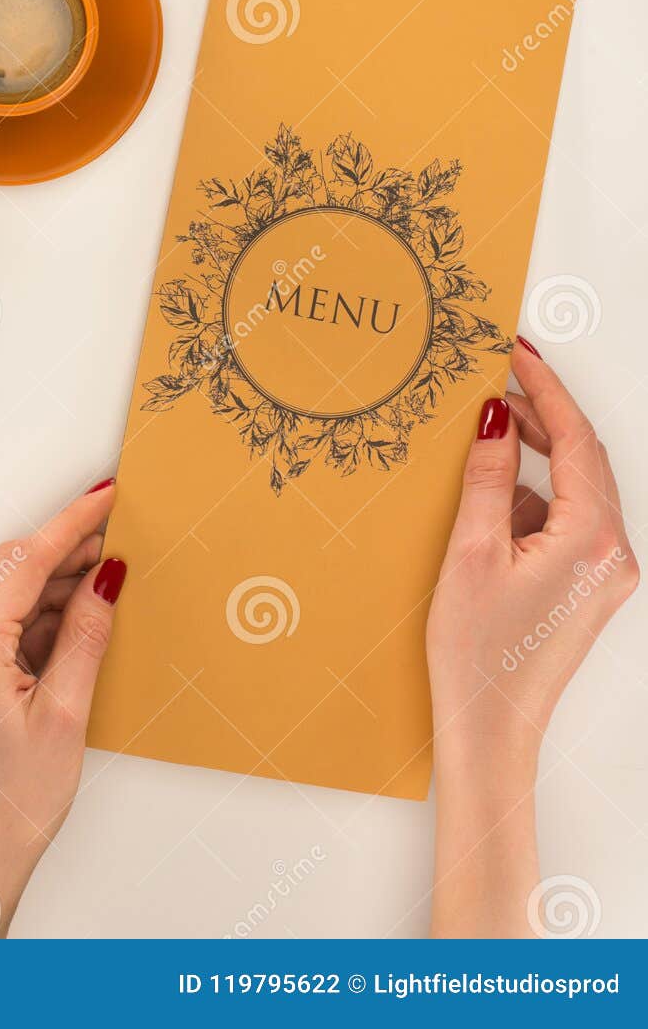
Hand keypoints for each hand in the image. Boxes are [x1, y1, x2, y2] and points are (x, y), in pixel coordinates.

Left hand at [0, 480, 123, 938]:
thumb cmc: (12, 804)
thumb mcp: (66, 714)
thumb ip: (86, 635)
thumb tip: (106, 576)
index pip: (25, 562)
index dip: (71, 524)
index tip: (106, 496)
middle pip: (11, 571)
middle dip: (65, 550)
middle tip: (119, 536)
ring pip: (5, 593)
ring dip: (53, 582)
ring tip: (106, 578)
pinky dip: (37, 613)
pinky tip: (75, 616)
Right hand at [427, 339, 637, 936]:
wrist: (491, 731)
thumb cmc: (479, 653)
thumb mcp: (471, 550)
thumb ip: (485, 475)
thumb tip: (493, 416)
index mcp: (591, 537)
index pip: (573, 437)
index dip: (543, 386)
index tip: (515, 351)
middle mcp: (612, 553)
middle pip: (582, 457)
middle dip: (539, 414)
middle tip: (494, 380)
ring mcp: (605, 573)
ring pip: (575, 487)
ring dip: (534, 457)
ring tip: (482, 440)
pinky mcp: (588, 588)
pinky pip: (567, 520)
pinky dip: (533, 498)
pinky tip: (490, 506)